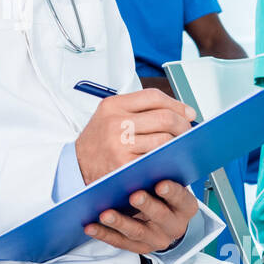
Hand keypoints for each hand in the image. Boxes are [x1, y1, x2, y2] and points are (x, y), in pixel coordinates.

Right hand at [75, 88, 195, 184]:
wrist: (75, 166)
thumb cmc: (97, 142)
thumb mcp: (109, 116)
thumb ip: (138, 109)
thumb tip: (179, 111)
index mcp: (113, 106)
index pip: (153, 97)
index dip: (176, 104)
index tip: (188, 112)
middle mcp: (115, 122)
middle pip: (163, 117)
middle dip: (183, 125)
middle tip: (188, 131)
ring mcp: (120, 144)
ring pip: (164, 139)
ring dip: (178, 143)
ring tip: (179, 146)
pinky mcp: (124, 165)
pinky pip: (156, 158)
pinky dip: (168, 158)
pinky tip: (170, 158)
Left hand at [86, 180, 198, 254]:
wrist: (164, 220)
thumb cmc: (164, 194)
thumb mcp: (170, 182)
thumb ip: (163, 172)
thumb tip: (154, 150)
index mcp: (185, 207)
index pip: (182, 200)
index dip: (173, 193)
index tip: (161, 184)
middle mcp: (173, 225)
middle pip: (161, 216)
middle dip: (147, 206)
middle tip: (134, 195)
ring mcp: (155, 238)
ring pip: (138, 231)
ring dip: (120, 222)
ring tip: (105, 213)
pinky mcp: (138, 247)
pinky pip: (119, 242)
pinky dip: (104, 234)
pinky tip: (90, 226)